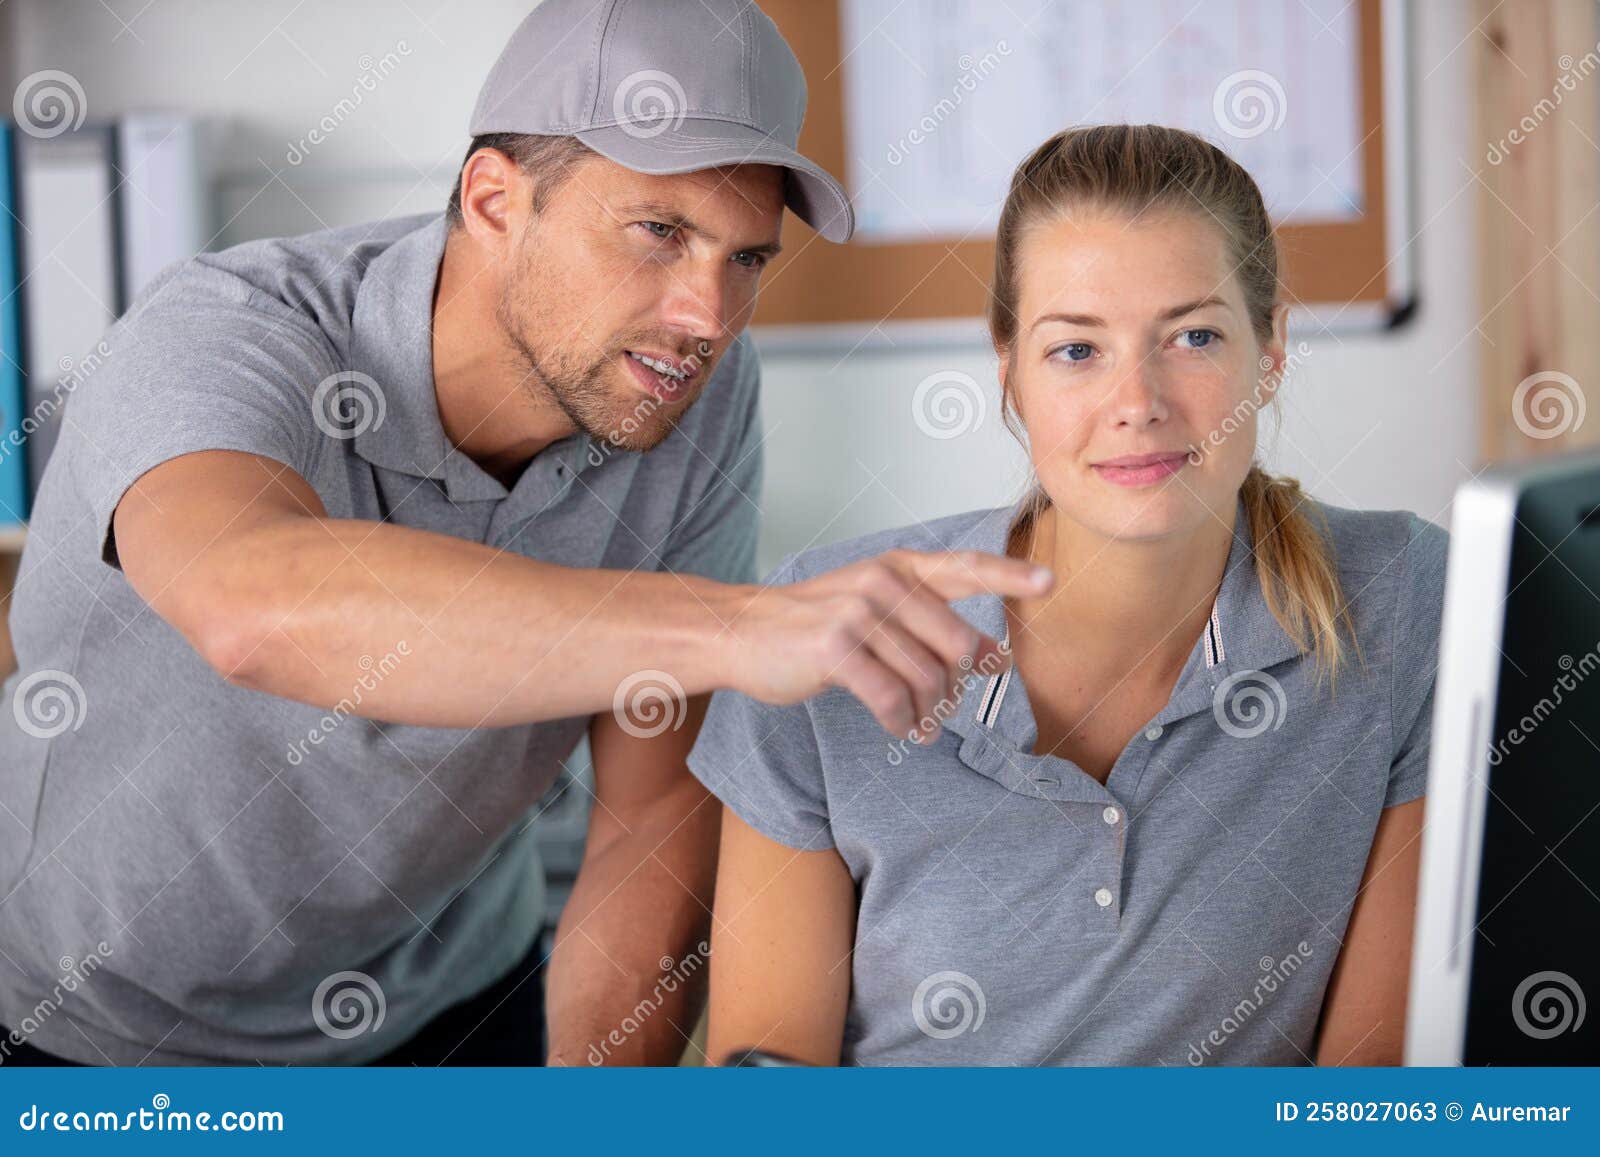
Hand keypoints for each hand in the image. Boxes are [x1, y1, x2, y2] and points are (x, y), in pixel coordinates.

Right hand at [721, 549, 1052, 740]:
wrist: (742, 631)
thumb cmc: (812, 625)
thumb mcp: (874, 608)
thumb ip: (929, 624)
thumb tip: (992, 656)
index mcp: (898, 567)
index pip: (965, 566)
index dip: (1009, 575)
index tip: (1049, 583)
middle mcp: (883, 582)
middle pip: (955, 645)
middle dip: (956, 688)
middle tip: (942, 709)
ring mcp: (859, 612)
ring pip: (926, 677)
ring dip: (927, 712)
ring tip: (916, 725)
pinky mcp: (837, 647)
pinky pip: (891, 698)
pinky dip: (899, 721)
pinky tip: (896, 727)